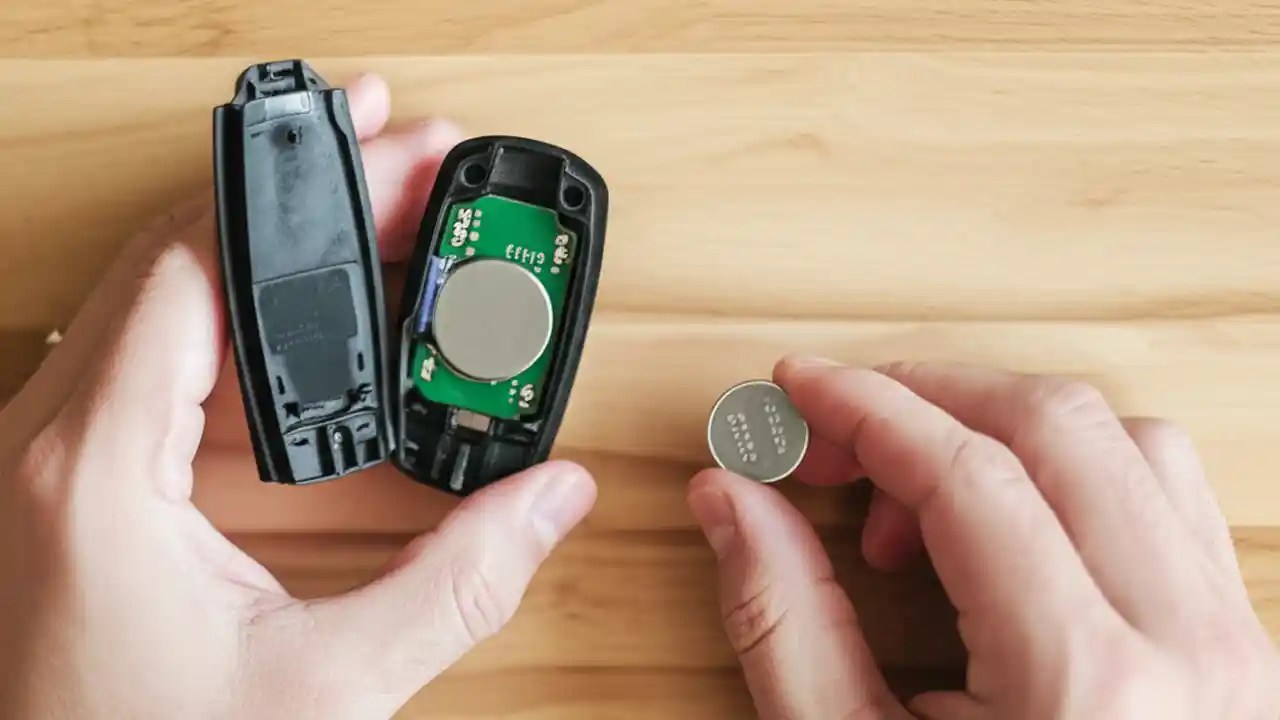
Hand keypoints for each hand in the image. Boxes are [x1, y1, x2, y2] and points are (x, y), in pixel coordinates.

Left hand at [0, 74, 596, 719]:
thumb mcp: (330, 689)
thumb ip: (457, 585)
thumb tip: (548, 499)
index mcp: (96, 471)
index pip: (201, 269)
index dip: (308, 196)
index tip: (393, 155)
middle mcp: (52, 444)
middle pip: (179, 255)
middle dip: (301, 197)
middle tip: (402, 164)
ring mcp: (50, 460)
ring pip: (158, 294)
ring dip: (265, 245)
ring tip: (370, 220)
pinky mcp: (72, 483)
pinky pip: (149, 351)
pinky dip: (233, 311)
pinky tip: (304, 313)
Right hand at [688, 357, 1279, 718]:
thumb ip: (785, 622)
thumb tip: (732, 502)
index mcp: (1087, 684)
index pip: (967, 471)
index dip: (864, 407)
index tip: (799, 392)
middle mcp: (1188, 647)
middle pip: (1057, 423)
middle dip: (927, 398)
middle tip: (836, 437)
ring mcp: (1235, 646)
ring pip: (1130, 446)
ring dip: (1005, 437)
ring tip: (915, 508)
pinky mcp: (1242, 653)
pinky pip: (1166, 504)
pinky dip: (1071, 480)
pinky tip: (1001, 537)